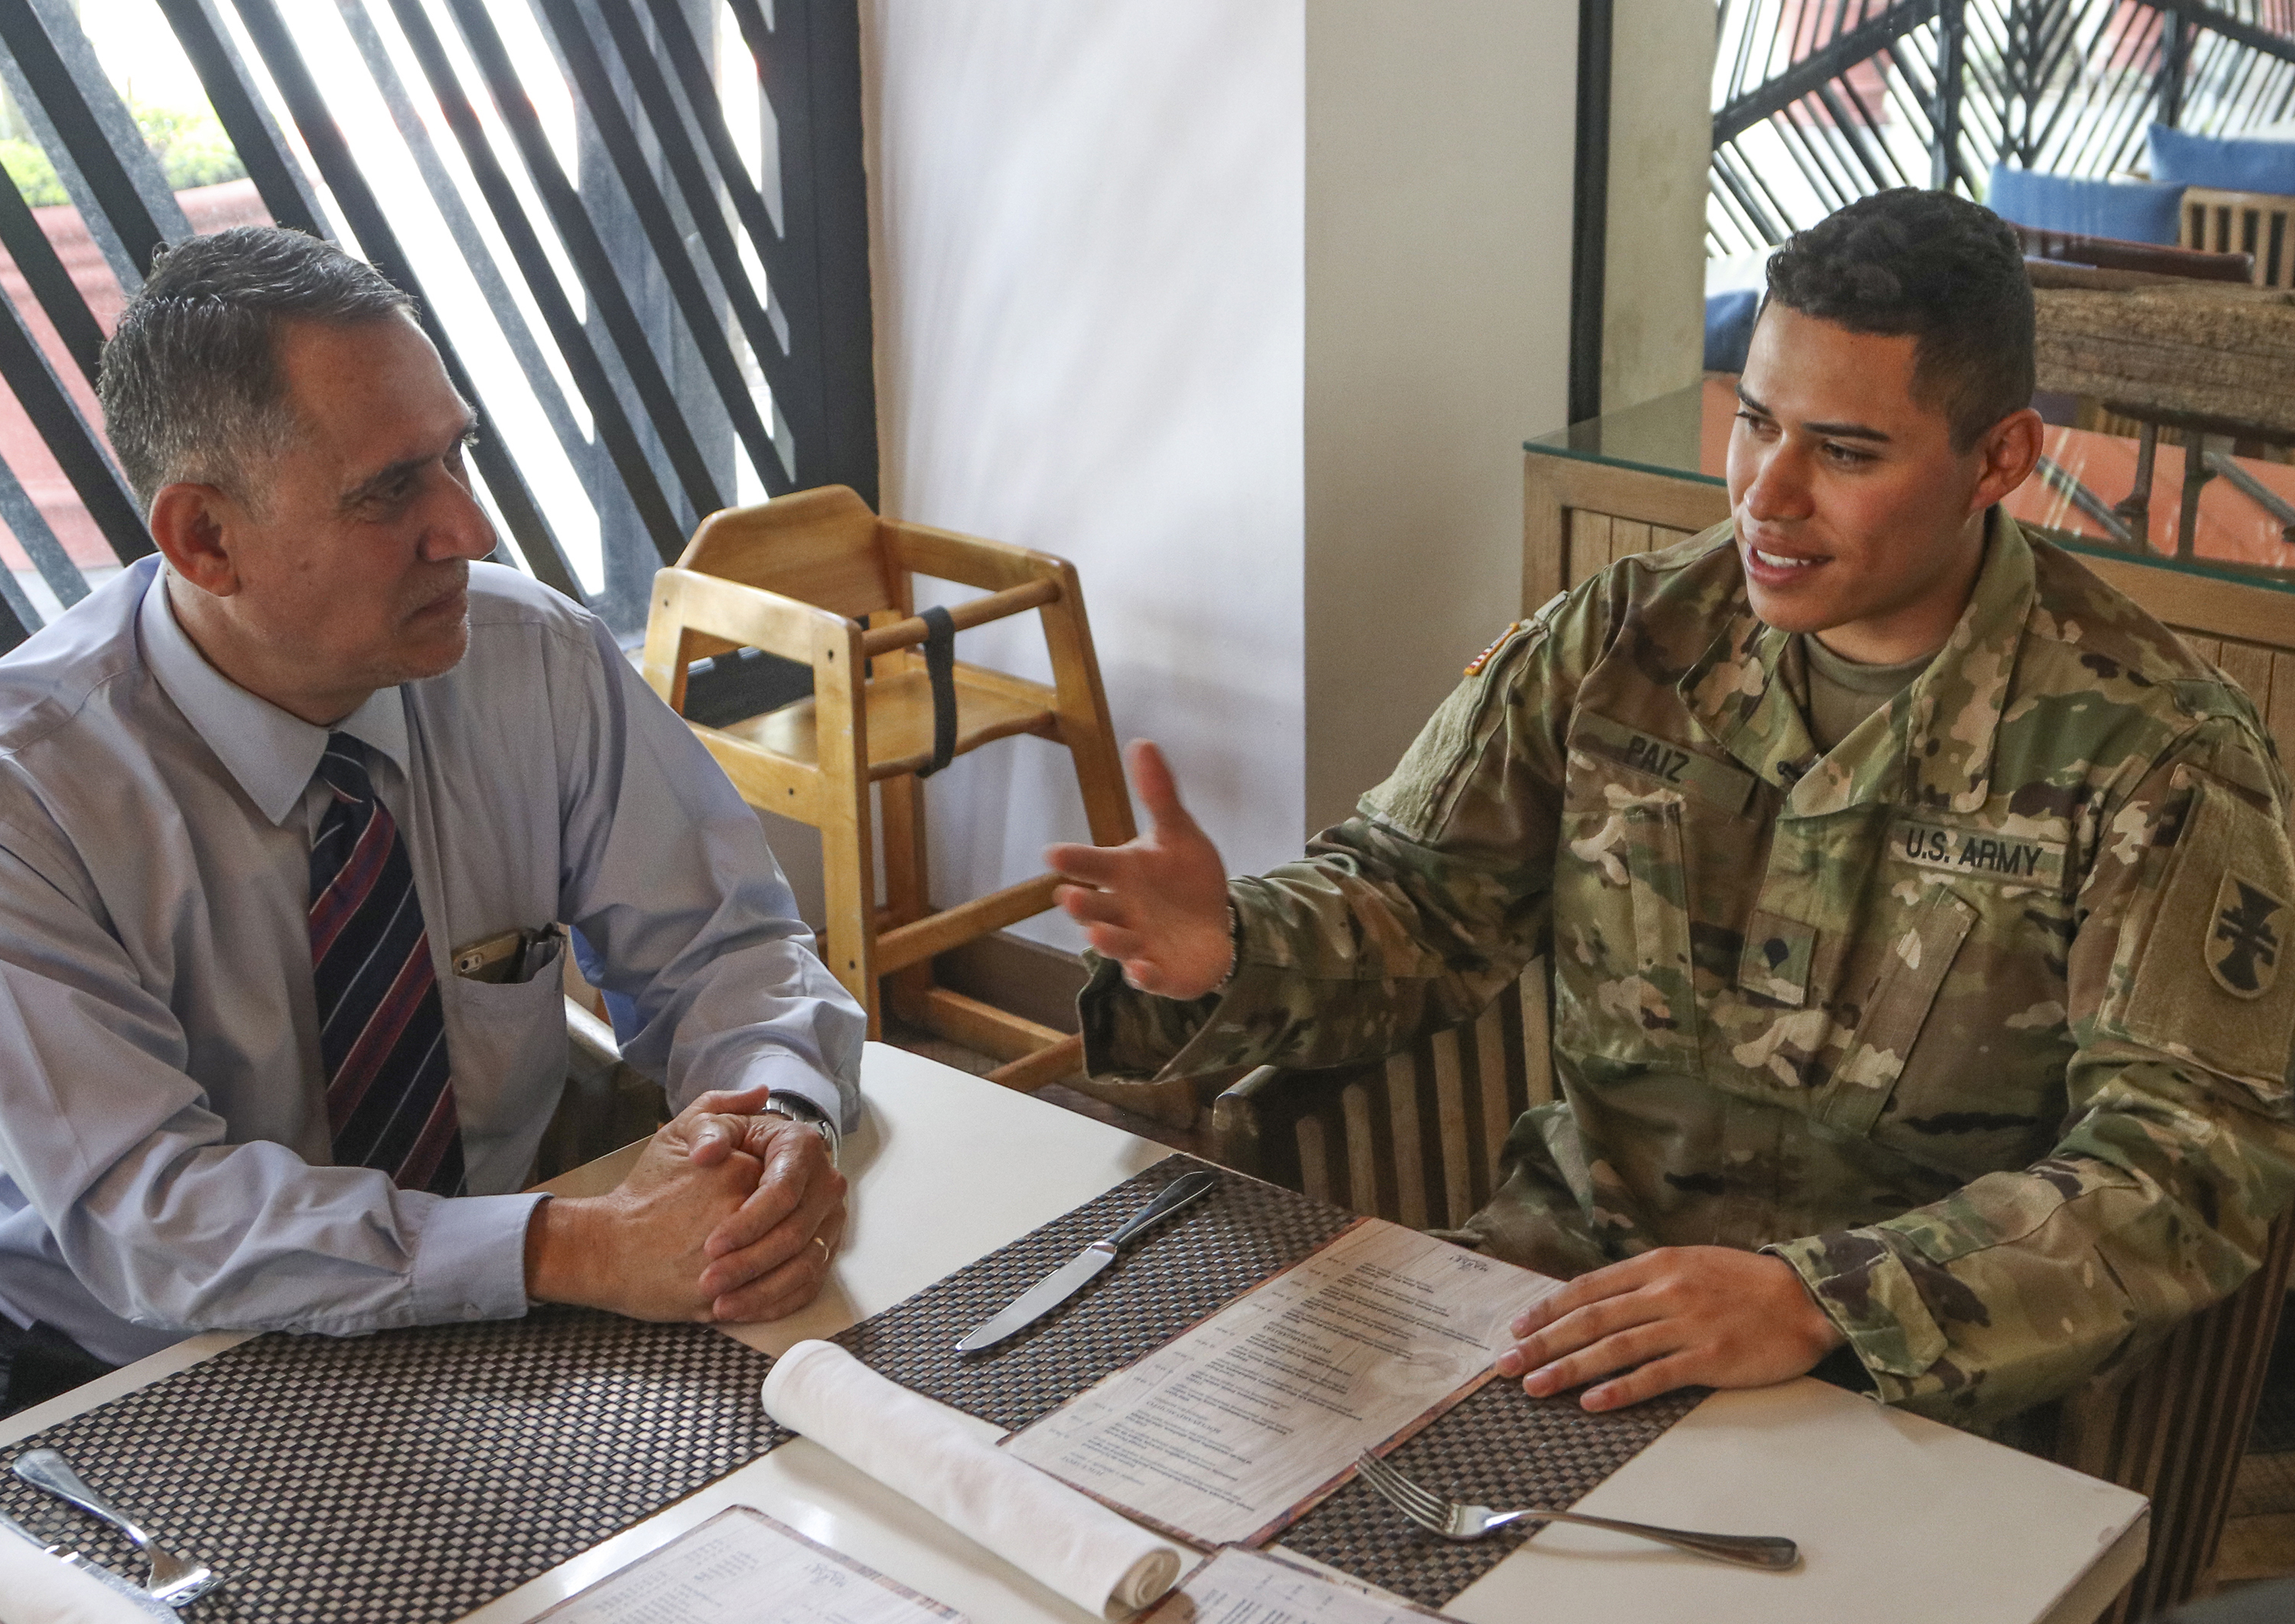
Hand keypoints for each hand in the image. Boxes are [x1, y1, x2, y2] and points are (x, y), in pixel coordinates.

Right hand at [524, 1086, 779, 1321]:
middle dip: (795, 1228)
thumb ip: (722, 1108)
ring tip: (771, 1259)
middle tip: (772, 1233)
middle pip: (801, 1224)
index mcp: (742, 1173)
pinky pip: (777, 1300)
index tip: (769, 1198)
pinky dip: (781, 1296)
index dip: (786, 1193)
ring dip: (792, 1264)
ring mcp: (738, 1261)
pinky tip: (766, 1287)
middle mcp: (745, 1215)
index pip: (794, 1181)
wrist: (605, 1249)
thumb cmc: (643, 1193)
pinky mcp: (727, 1300)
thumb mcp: (677, 1135)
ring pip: (796, 1266)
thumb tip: (763, 1092)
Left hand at [678, 1101, 847, 1321]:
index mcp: (800, 1145)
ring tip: (720, 1305)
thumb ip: (705, 1129)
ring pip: (805, 1264)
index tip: (711, 1246)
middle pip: (796, 1232)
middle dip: (750, 1263)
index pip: (782, 1191)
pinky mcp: (825, 1248)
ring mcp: (828, 1218)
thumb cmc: (708, 1149)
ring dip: (762, 1290)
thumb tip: (708, 1151)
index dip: (748, 1223)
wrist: (721, 1174)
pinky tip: (740, 1310)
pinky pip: (809, 1283)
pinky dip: (775, 1301)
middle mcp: (824, 1182)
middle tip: (709, 1283)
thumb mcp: (699, 1125)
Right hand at [1046, 739, 1232, 997]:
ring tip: (1097, 932)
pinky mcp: (1160, 973)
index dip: (1075, 859)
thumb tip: (1142, 742)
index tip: (1053, 853)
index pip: (1092, 865)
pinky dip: (1144, 975)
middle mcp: (1122, 911)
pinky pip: (1149, 976)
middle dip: (1082, 904)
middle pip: (1095, 908)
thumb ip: (1160, 795)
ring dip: (1106, 939)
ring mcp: (1138, 944)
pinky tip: (1144, 969)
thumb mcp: (1178, 834)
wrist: (1215, 923)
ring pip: (1116, 943)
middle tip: (1068, 895)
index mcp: (1122, 875)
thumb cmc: (1185, 878)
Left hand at [1492, 1247, 1845, 1411]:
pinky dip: (1621, 1390)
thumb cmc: (1743, 1283)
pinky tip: (1593, 1403)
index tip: (1517, 1328)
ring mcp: (1686, 1325)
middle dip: (1543, 1343)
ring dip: (1569, 1370)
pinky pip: (1655, 1376)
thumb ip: (1644, 1282)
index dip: (1548, 1309)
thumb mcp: (1688, 1264)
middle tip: (1508, 1366)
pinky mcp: (1709, 1359)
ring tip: (1536, 1388)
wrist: (1805, 1298)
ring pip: (1614, 1349)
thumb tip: (1594, 1303)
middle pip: (1590, 1320)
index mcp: (1656, 1265)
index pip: (1588, 1288)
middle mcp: (1664, 1292)